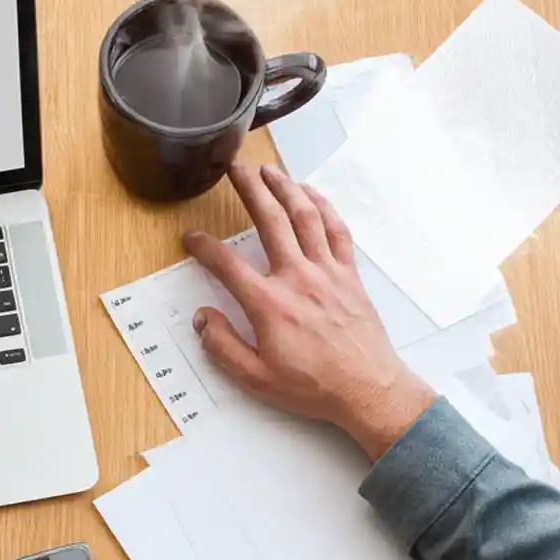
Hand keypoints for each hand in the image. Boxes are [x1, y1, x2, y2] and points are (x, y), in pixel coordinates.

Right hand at [183, 163, 435, 459]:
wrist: (367, 389)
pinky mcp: (349, 275)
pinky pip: (336, 231)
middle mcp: (298, 279)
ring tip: (269, 170)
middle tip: (235, 169)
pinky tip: (311, 194)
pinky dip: (324, 207)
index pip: (227, 265)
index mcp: (269, 305)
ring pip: (304, 217)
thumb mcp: (255, 378)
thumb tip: (203, 319)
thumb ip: (222, 346)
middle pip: (270, 221)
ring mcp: (327, 273)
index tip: (192, 238)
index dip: (204, 248)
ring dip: (285, 188)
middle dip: (250, 190)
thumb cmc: (313, 387)